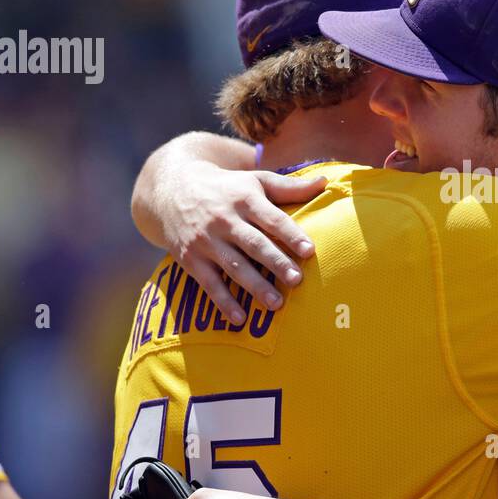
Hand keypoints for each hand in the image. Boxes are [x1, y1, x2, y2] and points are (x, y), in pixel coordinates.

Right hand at [162, 162, 326, 323]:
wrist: (172, 189)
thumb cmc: (227, 188)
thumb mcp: (256, 181)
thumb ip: (290, 186)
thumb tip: (325, 182)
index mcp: (245, 199)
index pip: (271, 218)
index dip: (290, 234)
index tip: (309, 250)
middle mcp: (225, 220)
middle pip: (254, 243)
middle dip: (275, 262)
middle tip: (296, 280)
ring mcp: (206, 241)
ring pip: (233, 265)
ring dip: (254, 285)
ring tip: (276, 304)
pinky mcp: (191, 259)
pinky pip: (209, 283)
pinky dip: (223, 301)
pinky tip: (240, 317)